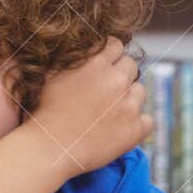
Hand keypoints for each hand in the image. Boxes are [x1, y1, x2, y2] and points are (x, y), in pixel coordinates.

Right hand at [31, 37, 151, 177]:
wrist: (50, 147)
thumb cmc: (45, 112)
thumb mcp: (52, 75)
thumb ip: (73, 60)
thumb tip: (85, 52)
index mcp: (96, 64)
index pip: (116, 46)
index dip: (110, 55)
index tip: (105, 65)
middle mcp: (117, 80)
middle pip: (131, 66)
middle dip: (120, 74)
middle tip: (106, 90)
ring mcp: (129, 105)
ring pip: (140, 91)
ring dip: (129, 98)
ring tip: (110, 111)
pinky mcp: (136, 128)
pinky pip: (148, 120)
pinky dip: (137, 123)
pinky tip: (120, 128)